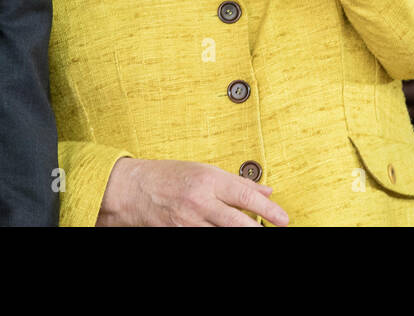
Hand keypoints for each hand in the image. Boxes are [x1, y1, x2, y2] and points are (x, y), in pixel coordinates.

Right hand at [97, 157, 289, 226]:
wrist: (129, 189)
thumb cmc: (166, 176)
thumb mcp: (203, 171)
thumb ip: (236, 183)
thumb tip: (266, 190)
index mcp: (208, 179)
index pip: (246, 196)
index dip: (269, 210)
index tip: (284, 219)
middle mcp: (199, 201)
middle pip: (238, 222)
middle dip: (259, 230)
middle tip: (276, 231)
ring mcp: (188, 222)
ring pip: (223, 235)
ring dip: (241, 235)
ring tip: (254, 234)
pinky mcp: (177, 235)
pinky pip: (204, 241)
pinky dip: (217, 239)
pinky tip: (225, 236)